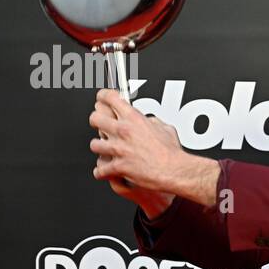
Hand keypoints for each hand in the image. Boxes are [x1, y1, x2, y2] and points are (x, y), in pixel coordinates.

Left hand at [89, 88, 219, 207]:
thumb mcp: (166, 128)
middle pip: (95, 118)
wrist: (173, 170)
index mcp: (134, 118)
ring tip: (105, 150)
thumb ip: (152, 122)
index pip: (110, 98)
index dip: (103, 96)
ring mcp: (118, 149)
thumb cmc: (172, 152)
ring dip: (100, 148)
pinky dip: (102, 171)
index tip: (102, 98)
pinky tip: (106, 171)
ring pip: (94, 144)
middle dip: (96, 121)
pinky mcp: (118, 166)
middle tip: (100, 124)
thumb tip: (148, 121)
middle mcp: (123, 131)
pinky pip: (100, 168)